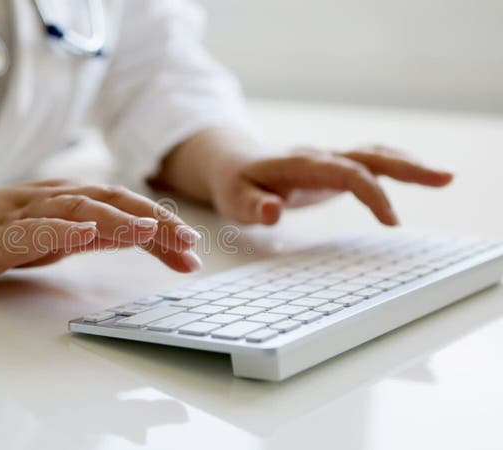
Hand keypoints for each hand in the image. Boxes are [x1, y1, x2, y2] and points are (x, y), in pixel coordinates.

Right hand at [0, 179, 202, 279]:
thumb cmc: (2, 231)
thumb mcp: (62, 235)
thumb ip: (98, 234)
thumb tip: (144, 236)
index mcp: (71, 202)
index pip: (124, 207)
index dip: (161, 225)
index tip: (192, 250)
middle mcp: (54, 200)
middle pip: (111, 201)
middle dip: (153, 221)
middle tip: (188, 243)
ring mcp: (26, 213)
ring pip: (79, 209)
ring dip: (118, 219)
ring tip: (150, 232)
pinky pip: (33, 228)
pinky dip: (60, 228)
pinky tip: (83, 232)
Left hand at [210, 145, 452, 225]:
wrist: (233, 163)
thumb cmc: (234, 184)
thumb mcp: (234, 199)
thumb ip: (253, 207)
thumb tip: (273, 212)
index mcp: (300, 163)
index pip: (346, 172)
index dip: (372, 193)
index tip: (391, 220)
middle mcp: (320, 156)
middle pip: (369, 156)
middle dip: (407, 167)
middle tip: (445, 179)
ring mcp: (329, 160)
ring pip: (374, 155)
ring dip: (409, 164)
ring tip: (444, 178)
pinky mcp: (333, 168)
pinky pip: (370, 163)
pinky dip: (396, 167)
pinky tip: (418, 176)